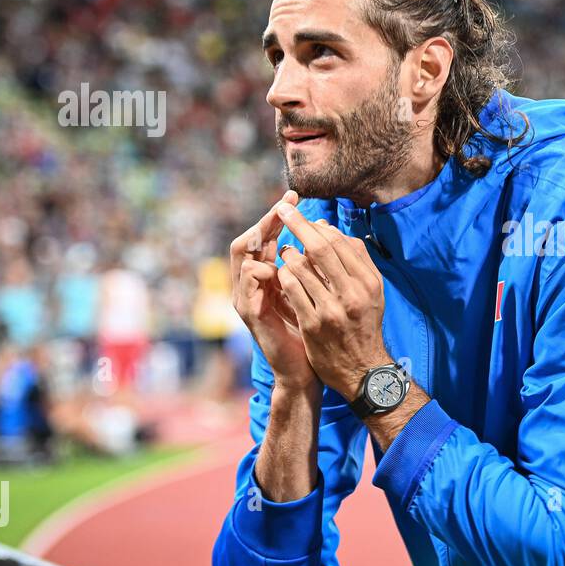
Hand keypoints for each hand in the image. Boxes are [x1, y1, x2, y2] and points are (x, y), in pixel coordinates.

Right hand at [229, 191, 316, 392]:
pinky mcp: (251, 313)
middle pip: (247, 240)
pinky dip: (263, 267)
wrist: (304, 369)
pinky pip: (249, 281)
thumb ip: (312, 267)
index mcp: (266, 278)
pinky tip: (280, 262)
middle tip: (284, 204)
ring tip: (278, 225)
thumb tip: (323, 234)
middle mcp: (252, 285)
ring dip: (261, 238)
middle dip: (265, 220)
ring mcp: (247, 298)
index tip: (294, 196)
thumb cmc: (312, 331)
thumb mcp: (314, 292)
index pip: (264, 237)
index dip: (276, 217)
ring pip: (241, 256)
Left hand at [273, 202, 390, 401]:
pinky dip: (283, 276)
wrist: (362, 369)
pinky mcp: (313, 324)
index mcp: (369, 282)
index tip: (300, 215)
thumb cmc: (364, 325)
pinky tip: (281, 274)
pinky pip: (291, 290)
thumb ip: (356, 261)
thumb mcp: (372, 292)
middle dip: (298, 225)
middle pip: (320, 248)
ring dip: (288, 254)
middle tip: (282, 210)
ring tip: (284, 252)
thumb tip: (331, 230)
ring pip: (301, 267)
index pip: (340, 243)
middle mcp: (353, 294)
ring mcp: (332, 310)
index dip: (316, 225)